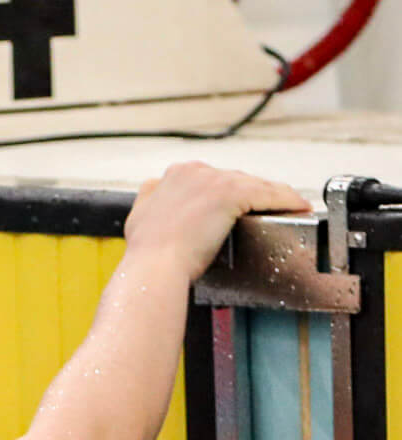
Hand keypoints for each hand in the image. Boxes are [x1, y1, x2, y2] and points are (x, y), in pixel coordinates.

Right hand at [124, 162, 310, 282]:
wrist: (154, 268)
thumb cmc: (147, 253)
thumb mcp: (139, 214)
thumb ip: (150, 197)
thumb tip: (155, 188)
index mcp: (176, 174)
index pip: (214, 180)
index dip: (230, 196)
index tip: (239, 210)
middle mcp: (196, 171)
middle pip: (238, 180)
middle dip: (253, 198)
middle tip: (267, 216)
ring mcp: (216, 181)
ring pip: (257, 186)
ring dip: (275, 199)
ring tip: (290, 212)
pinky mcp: (234, 194)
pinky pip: (272, 195)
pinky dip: (289, 202)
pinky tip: (300, 209)